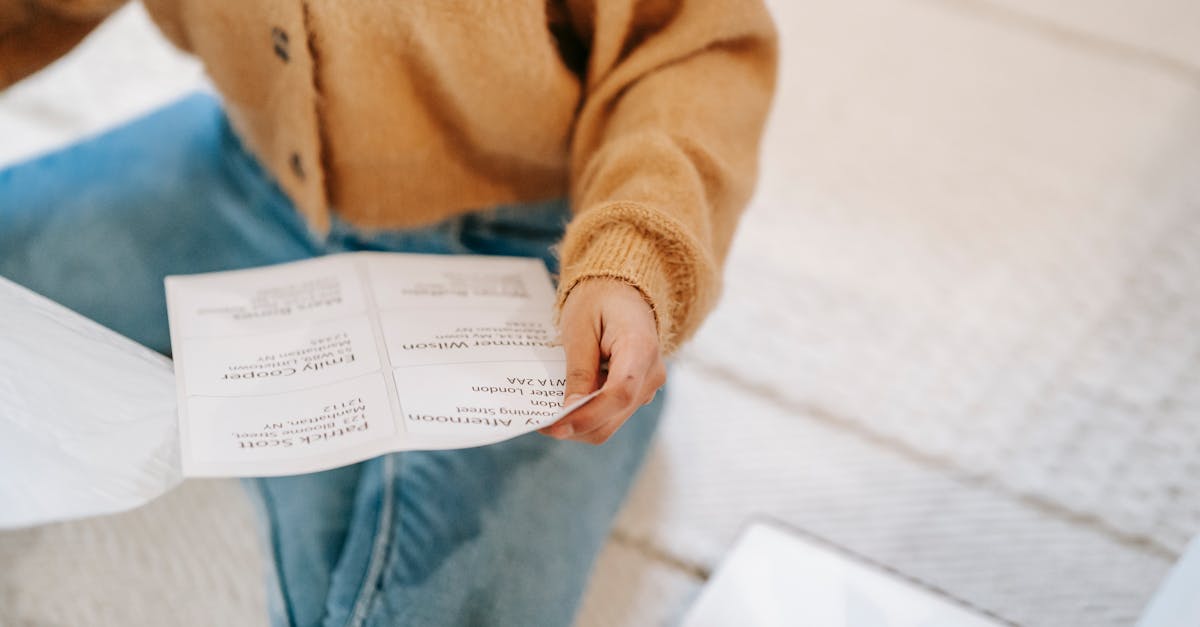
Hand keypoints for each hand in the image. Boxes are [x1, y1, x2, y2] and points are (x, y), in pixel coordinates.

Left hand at [540, 278, 666, 443]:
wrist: (622, 289)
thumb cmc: (599, 300)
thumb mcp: (579, 328)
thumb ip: (578, 370)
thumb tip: (570, 410)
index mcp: (640, 347)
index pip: (619, 393)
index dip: (588, 415)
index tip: (556, 425)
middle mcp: (652, 372)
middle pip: (615, 415)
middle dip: (578, 426)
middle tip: (542, 424)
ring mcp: (648, 384)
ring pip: (613, 421)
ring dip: (581, 423)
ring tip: (550, 414)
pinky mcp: (638, 391)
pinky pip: (613, 413)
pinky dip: (589, 415)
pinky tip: (568, 404)